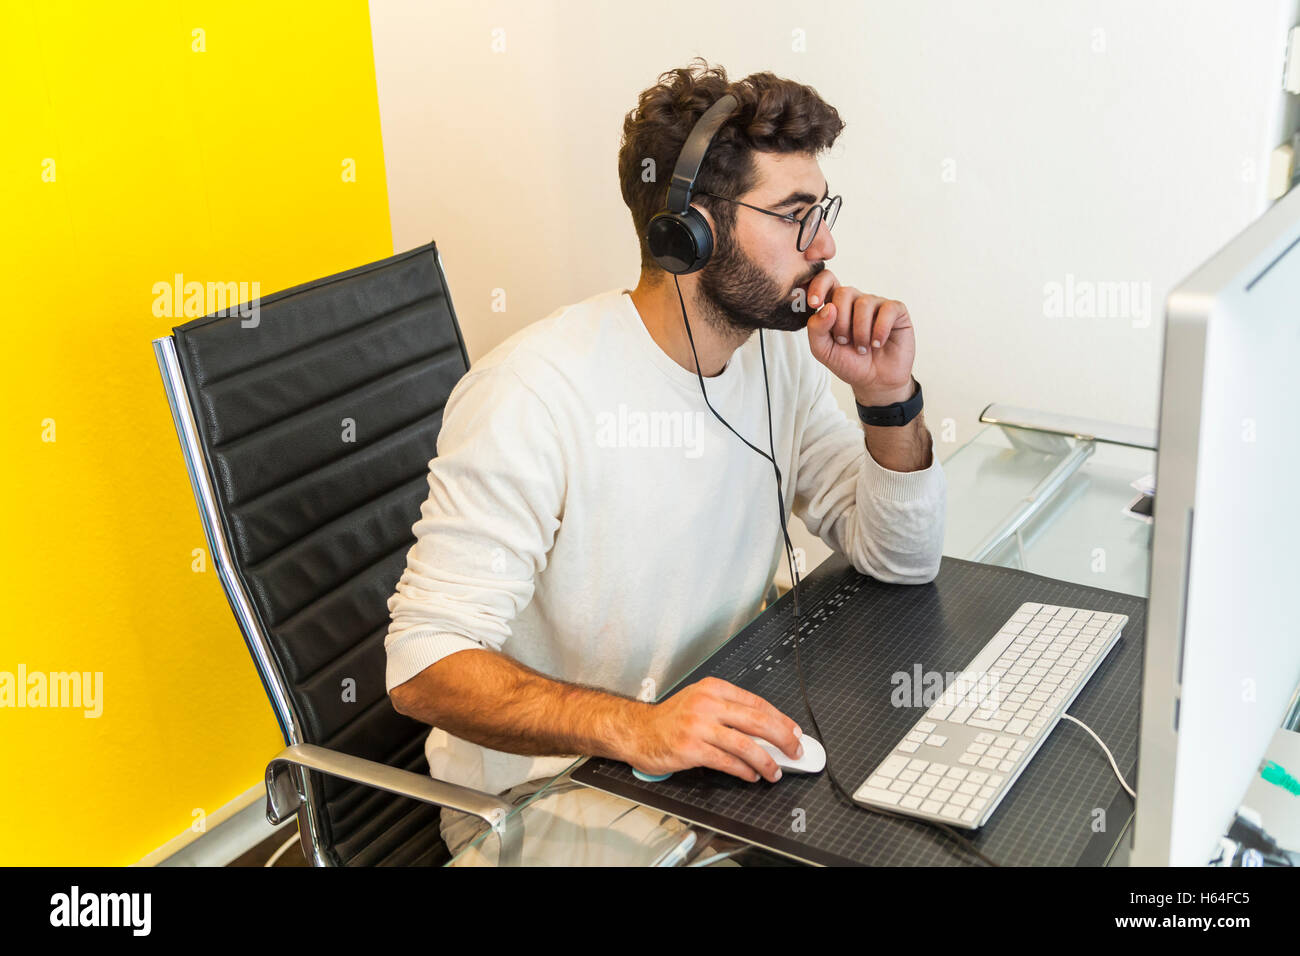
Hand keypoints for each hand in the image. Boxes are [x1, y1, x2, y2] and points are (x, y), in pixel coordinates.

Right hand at [627, 676, 802, 782]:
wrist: (637, 731)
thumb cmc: (670, 719)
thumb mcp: (700, 701)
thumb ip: (729, 710)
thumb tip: (765, 729)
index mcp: (713, 688)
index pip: (756, 702)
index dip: (780, 719)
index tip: (793, 731)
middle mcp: (707, 703)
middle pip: (756, 720)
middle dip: (782, 738)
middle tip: (795, 750)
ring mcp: (698, 726)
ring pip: (745, 744)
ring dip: (766, 760)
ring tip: (776, 771)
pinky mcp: (691, 748)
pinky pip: (727, 761)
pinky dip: (744, 770)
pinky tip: (751, 775)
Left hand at [804, 269, 916, 404]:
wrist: (875, 381)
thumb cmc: (849, 363)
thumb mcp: (823, 351)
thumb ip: (816, 329)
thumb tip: (827, 307)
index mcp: (836, 306)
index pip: (827, 280)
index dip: (819, 286)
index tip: (814, 304)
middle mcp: (856, 301)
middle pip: (844, 292)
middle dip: (841, 322)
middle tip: (844, 341)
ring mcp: (877, 304)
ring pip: (864, 303)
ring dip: (860, 331)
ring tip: (862, 348)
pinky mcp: (896, 311)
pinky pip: (887, 310)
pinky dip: (880, 330)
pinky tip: (878, 343)